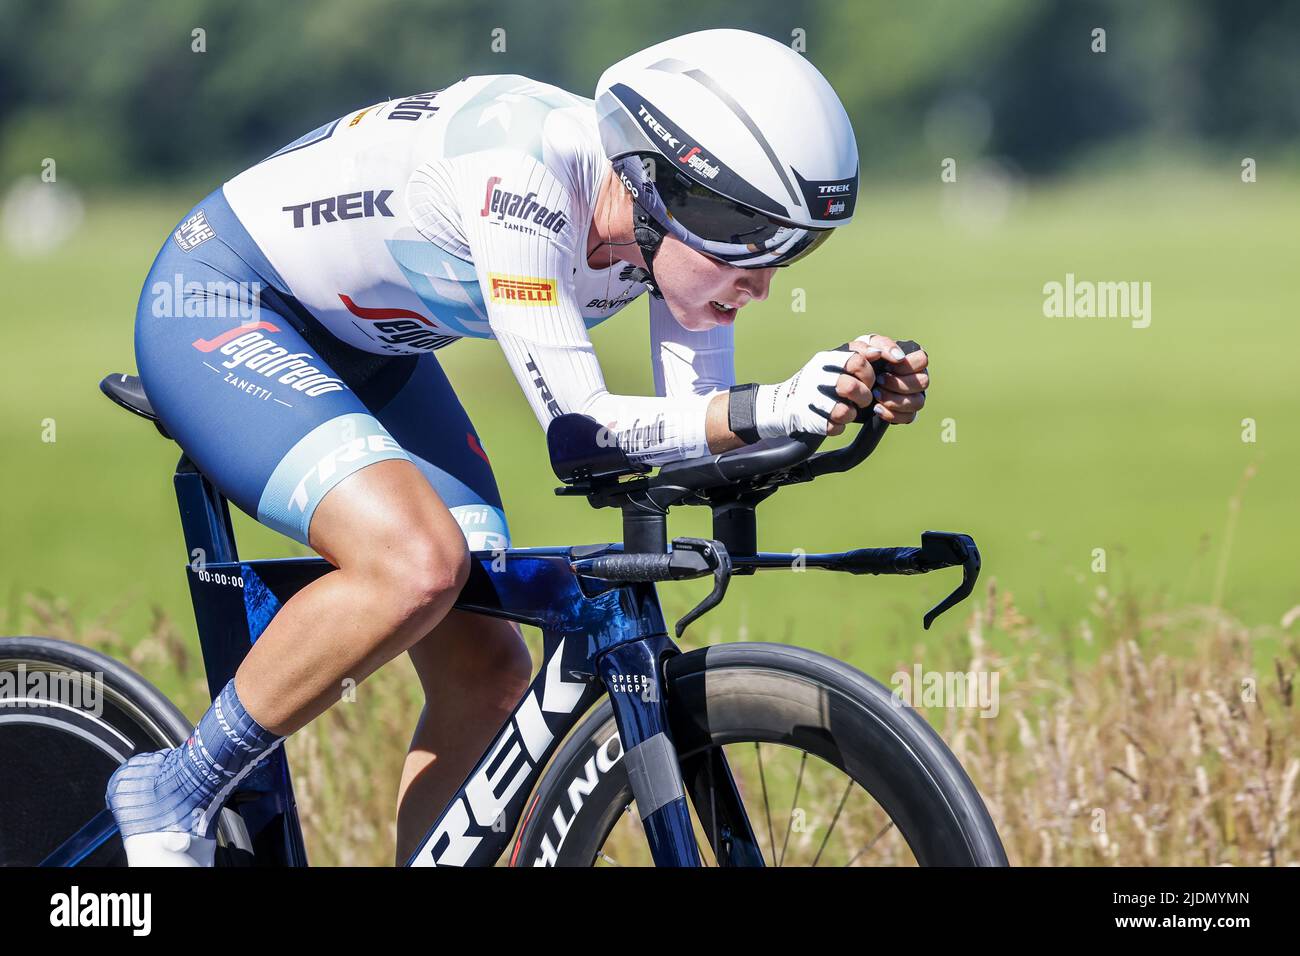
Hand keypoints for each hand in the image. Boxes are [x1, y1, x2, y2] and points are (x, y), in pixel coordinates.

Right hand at [754, 346, 874, 438]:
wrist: (784, 403)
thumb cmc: (819, 382)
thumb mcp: (833, 361)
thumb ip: (857, 353)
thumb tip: (878, 352)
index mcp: (826, 360)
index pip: (856, 359)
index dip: (870, 371)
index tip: (873, 377)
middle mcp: (817, 377)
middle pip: (852, 386)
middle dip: (865, 393)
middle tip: (863, 396)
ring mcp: (811, 399)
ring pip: (846, 410)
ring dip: (853, 412)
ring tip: (849, 410)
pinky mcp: (809, 420)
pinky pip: (835, 427)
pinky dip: (839, 425)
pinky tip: (835, 419)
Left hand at [845, 333, 928, 424]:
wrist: (849, 380)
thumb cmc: (863, 358)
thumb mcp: (869, 345)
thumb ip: (884, 344)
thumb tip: (899, 357)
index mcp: (911, 360)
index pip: (922, 360)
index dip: (908, 365)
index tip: (890, 367)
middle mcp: (916, 378)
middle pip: (923, 382)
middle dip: (899, 383)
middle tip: (879, 381)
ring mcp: (913, 396)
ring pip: (918, 402)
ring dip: (896, 400)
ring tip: (877, 395)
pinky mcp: (905, 412)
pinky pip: (909, 417)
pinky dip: (893, 414)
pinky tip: (877, 409)